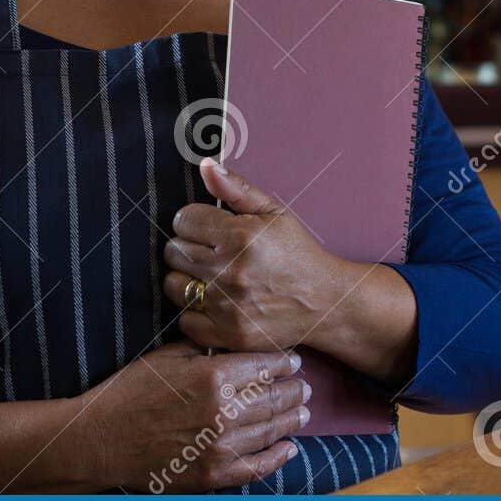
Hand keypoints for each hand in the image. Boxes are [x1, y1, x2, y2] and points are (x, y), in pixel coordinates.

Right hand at [74, 340, 309, 491]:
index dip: (284, 362)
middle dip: (294, 390)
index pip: (265, 366)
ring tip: (304, 411)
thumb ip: (207, 350)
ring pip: (271, 430)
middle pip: (274, 397)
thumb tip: (236, 344)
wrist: (100, 439)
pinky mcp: (213, 475)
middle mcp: (223, 412)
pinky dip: (278, 457)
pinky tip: (290, 447)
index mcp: (213, 377)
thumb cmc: (130, 392)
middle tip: (305, 385)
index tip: (294, 361)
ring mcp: (220, 447)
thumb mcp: (168, 356)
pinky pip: (257, 468)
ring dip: (292, 419)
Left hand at [163, 157, 342, 352]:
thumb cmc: (297, 253)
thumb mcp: (274, 213)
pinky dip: (195, 312)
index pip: (183, 219)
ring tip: (211, 276)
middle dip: (189, 247)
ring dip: (187, 279)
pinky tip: (215, 302)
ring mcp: (227, 305)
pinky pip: (185, 319)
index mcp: (240, 235)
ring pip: (173, 285)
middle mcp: (230, 270)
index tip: (209, 228)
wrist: (326, 301)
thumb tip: (206, 165)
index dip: (194, 220)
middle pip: (174, 251)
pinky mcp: (228, 334)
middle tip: (212, 252)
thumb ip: (236, 189)